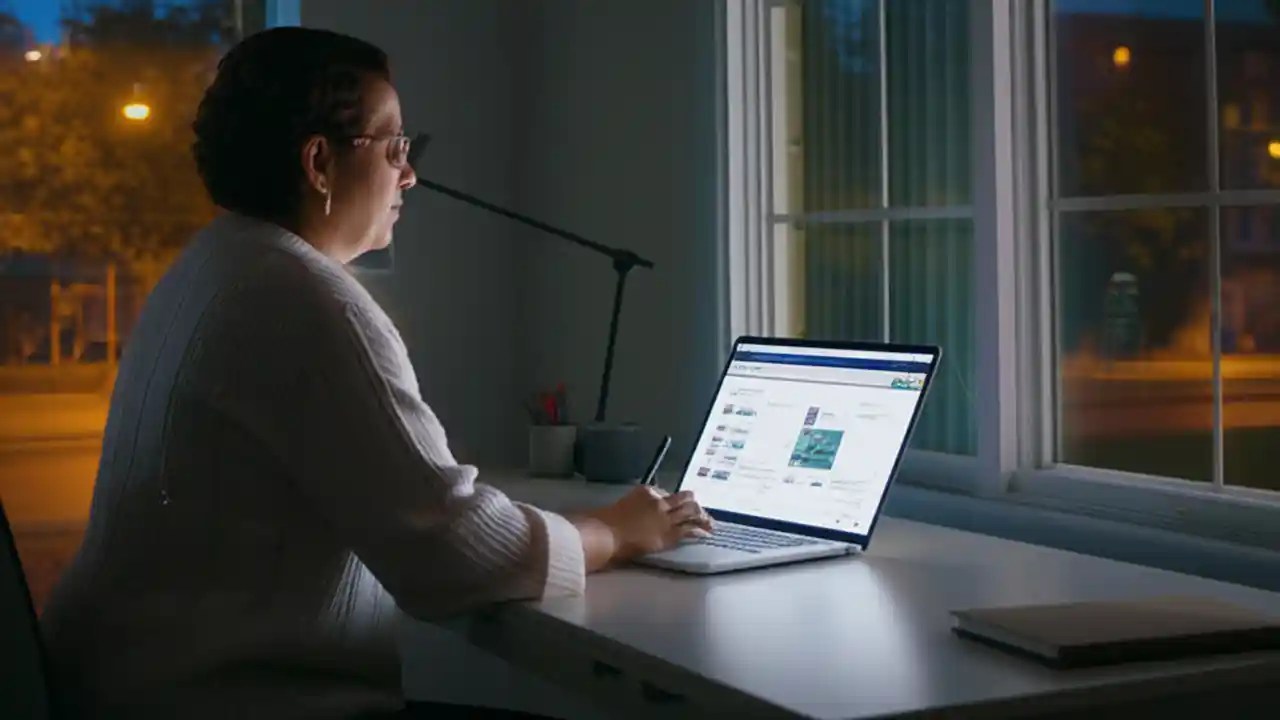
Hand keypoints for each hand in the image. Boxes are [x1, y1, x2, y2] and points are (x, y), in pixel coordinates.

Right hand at [589, 486, 712, 562]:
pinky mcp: (670, 534)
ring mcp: (666, 517)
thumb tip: (638, 516)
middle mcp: (659, 501)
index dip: (672, 500)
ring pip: (691, 513)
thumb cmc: (605, 522)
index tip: (675, 505)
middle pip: (683, 499)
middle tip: (699, 510)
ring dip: (702, 517)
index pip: (665, 493)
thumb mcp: (621, 507)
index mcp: (646, 491)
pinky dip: (700, 531)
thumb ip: (634, 507)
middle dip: (692, 504)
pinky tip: (706, 534)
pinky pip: (689, 530)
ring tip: (710, 523)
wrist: (606, 534)